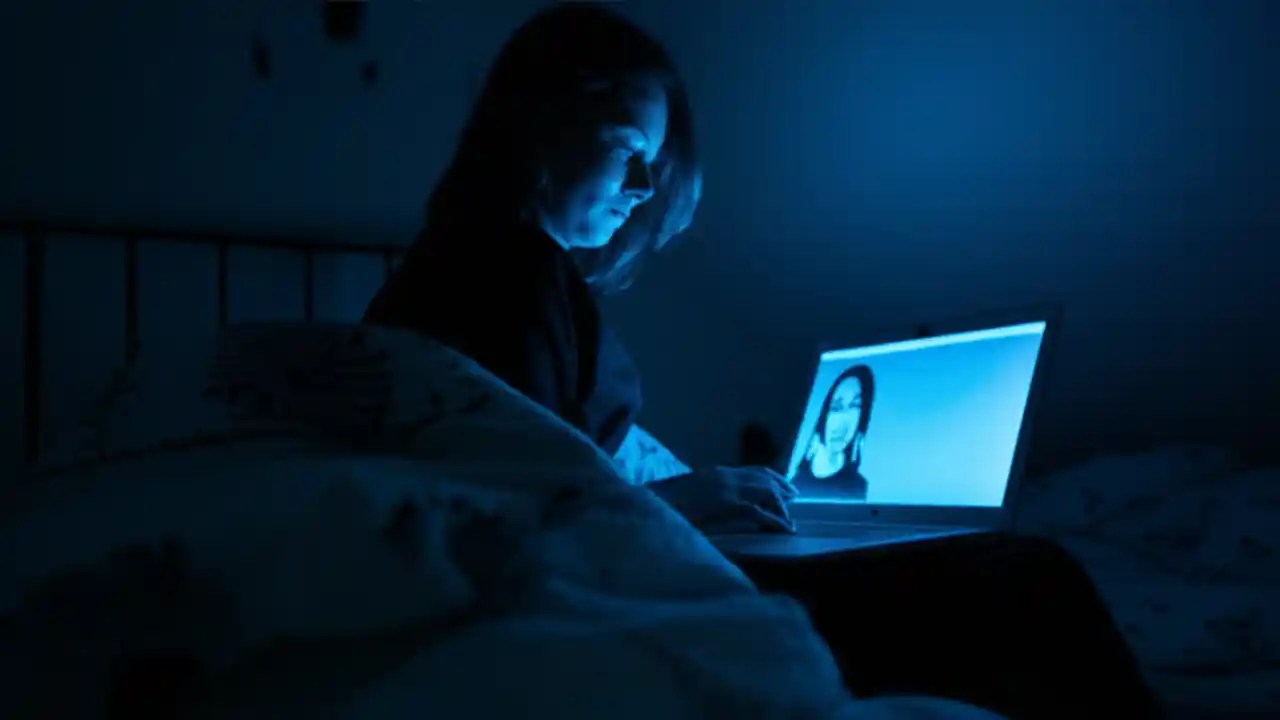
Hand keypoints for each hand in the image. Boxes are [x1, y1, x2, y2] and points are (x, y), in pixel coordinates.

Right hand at [648, 466, 797, 533]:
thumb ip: (707, 494)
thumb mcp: (690, 494)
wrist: (651, 503)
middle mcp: (725, 475)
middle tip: (793, 496)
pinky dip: (775, 520)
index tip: (782, 484)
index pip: (750, 469)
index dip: (769, 476)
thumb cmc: (664, 503)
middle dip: (781, 485)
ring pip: (766, 491)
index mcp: (715, 472)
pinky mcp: (728, 504)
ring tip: (789, 518)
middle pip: (763, 477)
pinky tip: (784, 529)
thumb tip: (719, 503)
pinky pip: (760, 512)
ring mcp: (727, 488)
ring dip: (780, 505)